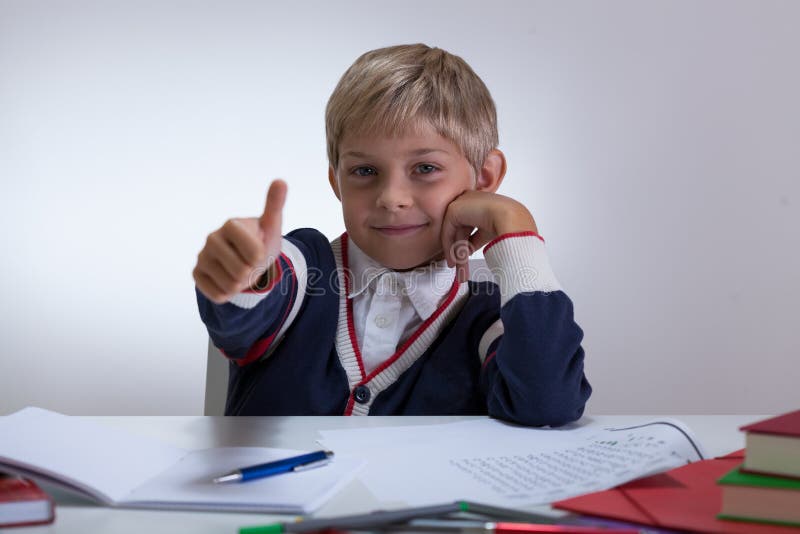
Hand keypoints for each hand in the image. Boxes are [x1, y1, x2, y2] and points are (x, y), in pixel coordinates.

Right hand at [193, 180, 287, 303]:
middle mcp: (212, 238)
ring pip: (231, 285)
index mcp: (231, 224)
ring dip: (241, 284)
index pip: (255, 253)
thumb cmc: (261, 240)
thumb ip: (274, 204)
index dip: (262, 257)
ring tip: (240, 271)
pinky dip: (229, 293)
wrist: (247, 260)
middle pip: (242, 271)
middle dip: (252, 273)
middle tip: (250, 263)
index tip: (259, 250)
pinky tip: (228, 279)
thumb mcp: (272, 225)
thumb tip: (281, 181)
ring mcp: (202, 257)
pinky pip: (219, 295)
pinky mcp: (196, 274)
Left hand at [441, 190, 537, 282]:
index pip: (468, 225)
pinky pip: (448, 231)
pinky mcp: (454, 209)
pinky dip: (450, 248)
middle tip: (461, 271)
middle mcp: (469, 200)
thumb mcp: (489, 233)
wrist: (513, 220)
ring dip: (456, 255)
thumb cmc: (511, 226)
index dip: (466, 245)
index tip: (464, 261)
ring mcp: (461, 202)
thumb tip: (465, 251)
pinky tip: (455, 262)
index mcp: (480, 202)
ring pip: (454, 233)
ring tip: (460, 273)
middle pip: (460, 230)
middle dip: (460, 253)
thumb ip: (475, 239)